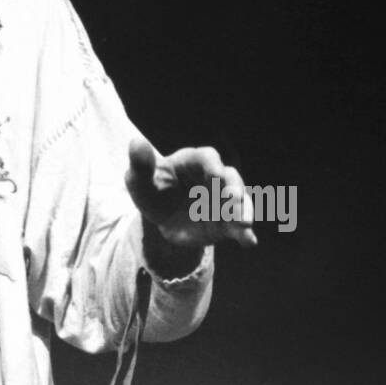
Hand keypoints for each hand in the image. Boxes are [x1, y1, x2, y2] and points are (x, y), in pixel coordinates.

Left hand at [126, 137, 257, 248]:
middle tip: (234, 199)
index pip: (208, 157)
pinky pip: (238, 227)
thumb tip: (136, 142)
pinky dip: (245, 234)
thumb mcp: (139, 180)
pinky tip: (249, 242)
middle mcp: (214, 178)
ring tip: (244, 223)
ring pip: (239, 202)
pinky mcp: (226, 222)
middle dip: (234, 188)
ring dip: (243, 211)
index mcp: (194, 162)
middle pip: (230, 178)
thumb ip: (140, 164)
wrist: (160, 219)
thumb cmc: (151, 191)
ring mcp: (223, 200)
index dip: (213, 165)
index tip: (216, 175)